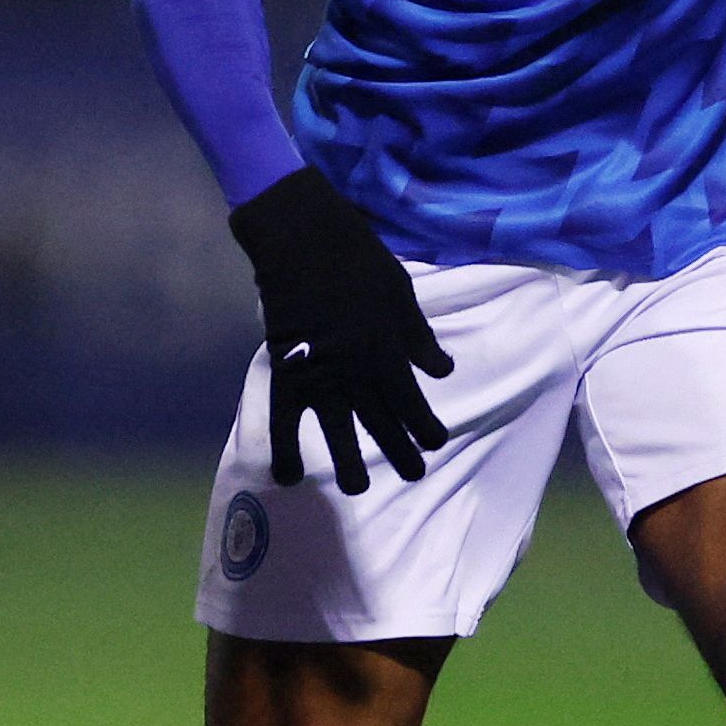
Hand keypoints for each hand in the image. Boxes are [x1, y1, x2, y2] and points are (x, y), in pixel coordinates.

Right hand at [228, 168, 452, 493]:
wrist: (303, 237)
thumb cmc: (358, 259)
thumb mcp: (402, 293)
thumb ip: (418, 337)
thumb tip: (441, 372)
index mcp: (389, 350)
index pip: (412, 401)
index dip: (425, 426)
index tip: (435, 441)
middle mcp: (358, 370)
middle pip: (382, 421)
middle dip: (400, 450)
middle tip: (415, 475)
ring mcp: (321, 374)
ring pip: (338, 430)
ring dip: (349, 462)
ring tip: (358, 487)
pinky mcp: (287, 370)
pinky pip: (284, 419)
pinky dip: (285, 449)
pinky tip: (290, 477)